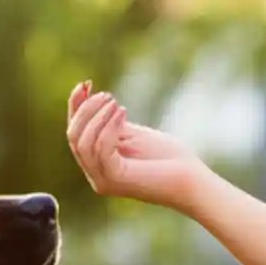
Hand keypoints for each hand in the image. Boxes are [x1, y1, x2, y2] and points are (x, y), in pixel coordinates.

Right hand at [65, 81, 211, 212]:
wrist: (192, 181)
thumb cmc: (167, 158)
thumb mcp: (131, 133)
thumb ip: (107, 121)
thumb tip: (84, 94)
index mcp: (97, 164)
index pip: (75, 133)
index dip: (76, 107)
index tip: (85, 84)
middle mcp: (95, 175)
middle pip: (74, 138)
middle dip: (86, 110)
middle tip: (107, 95)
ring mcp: (103, 180)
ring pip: (82, 143)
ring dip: (97, 116)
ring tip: (116, 103)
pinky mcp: (115, 179)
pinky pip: (100, 149)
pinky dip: (109, 127)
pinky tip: (123, 112)